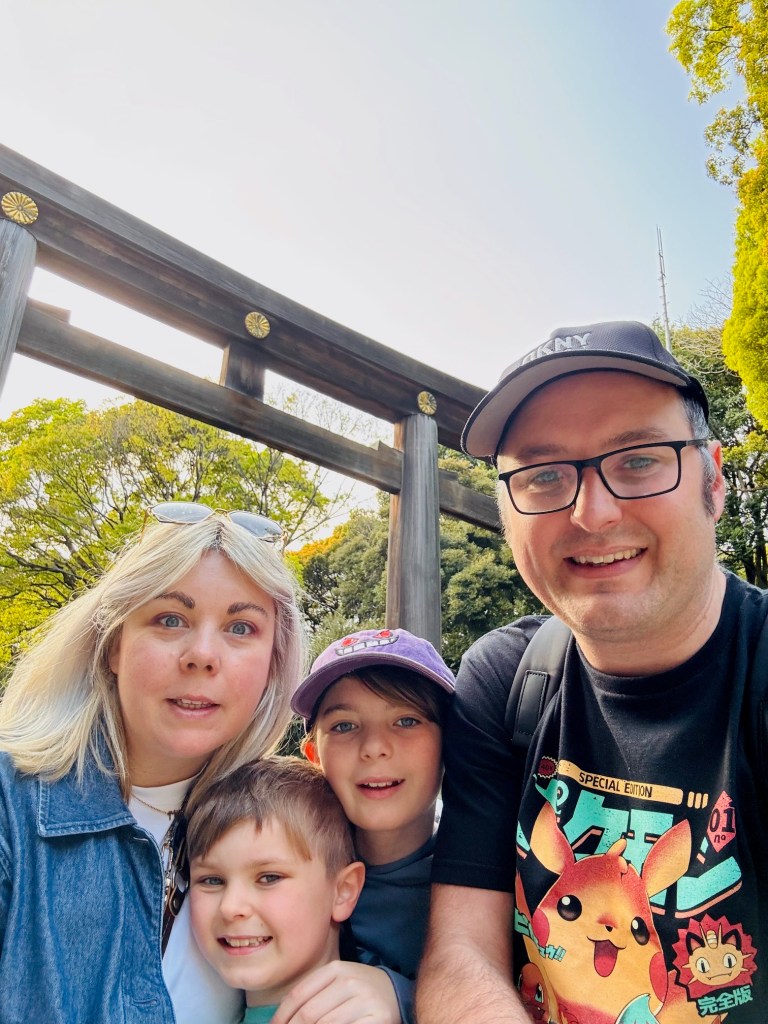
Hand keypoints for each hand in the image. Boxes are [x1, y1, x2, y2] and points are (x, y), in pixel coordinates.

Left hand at [271, 960, 400, 1023]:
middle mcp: (351, 981)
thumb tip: (280, 1017)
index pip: (298, 995)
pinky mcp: (379, 1018)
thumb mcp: (336, 984)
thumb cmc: (358, 993)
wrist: (395, 994)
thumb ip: (312, 994)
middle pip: (308, 1013)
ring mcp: (366, 1000)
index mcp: (336, 969)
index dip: (281, 1016)